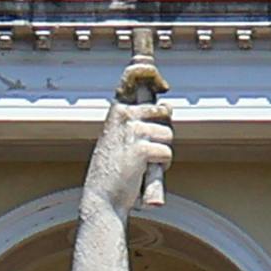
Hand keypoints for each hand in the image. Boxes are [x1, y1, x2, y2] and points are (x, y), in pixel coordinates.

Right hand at [83, 75, 173, 219]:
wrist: (101, 198)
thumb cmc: (113, 172)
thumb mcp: (122, 140)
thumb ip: (141, 122)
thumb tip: (168, 107)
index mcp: (117, 112)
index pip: (132, 77)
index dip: (149, 72)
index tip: (161, 80)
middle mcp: (124, 116)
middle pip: (163, 112)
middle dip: (163, 132)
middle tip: (147, 151)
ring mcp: (133, 131)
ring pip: (167, 135)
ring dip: (161, 154)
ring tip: (142, 165)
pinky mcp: (142, 148)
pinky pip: (166, 153)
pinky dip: (161, 166)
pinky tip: (143, 173)